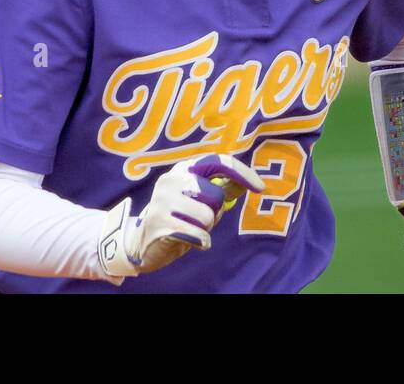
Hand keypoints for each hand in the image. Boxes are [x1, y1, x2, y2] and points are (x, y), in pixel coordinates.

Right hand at [98, 154, 264, 279]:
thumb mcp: (199, 199)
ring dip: (204, 229)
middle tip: (197, 218)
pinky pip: (198, 234)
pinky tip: (189, 241)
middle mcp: (171, 179)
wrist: (143, 241)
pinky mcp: (160, 223)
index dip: (242, 172)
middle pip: (215, 196)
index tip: (260, 187)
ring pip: (207, 217)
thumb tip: (246, 182)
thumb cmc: (179, 217)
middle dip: (213, 212)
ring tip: (189, 228)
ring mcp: (163, 200)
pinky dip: (200, 242)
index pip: (218, 161)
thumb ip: (221, 188)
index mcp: (183, 169)